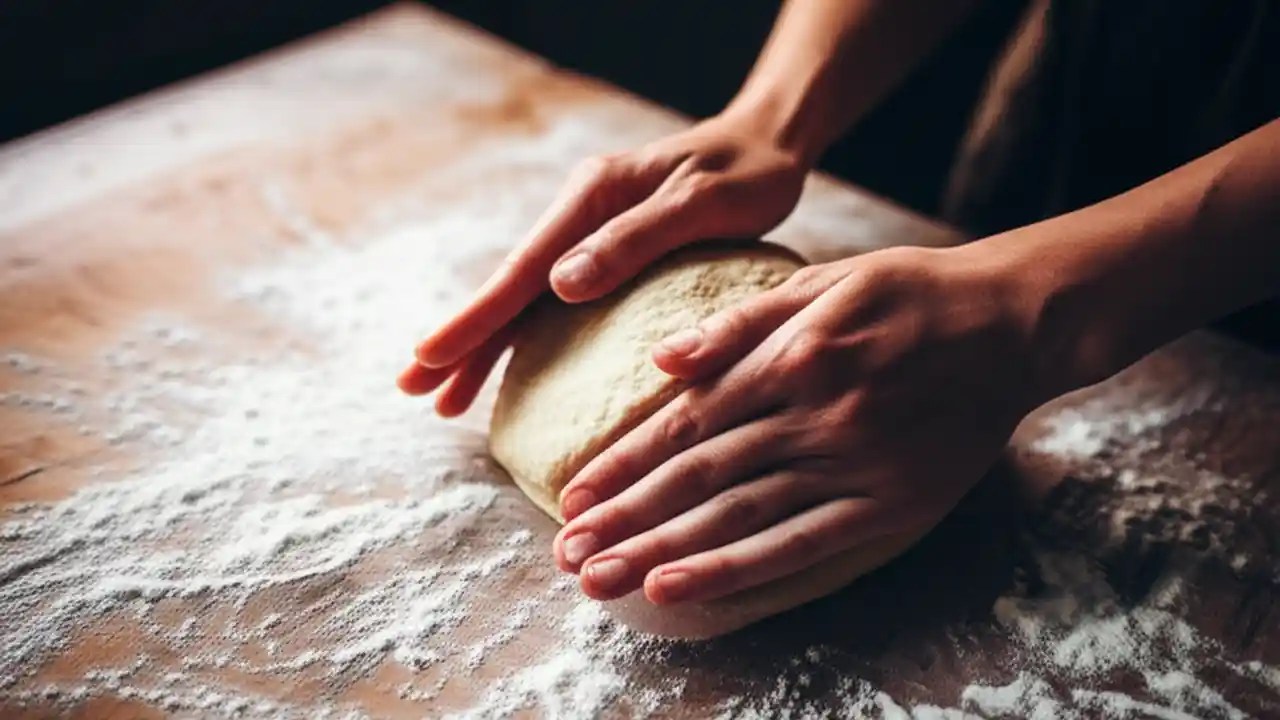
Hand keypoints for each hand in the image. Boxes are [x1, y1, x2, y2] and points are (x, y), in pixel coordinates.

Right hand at [397, 111, 809, 414]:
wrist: (766, 144)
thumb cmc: (745, 173)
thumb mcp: (701, 202)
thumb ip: (634, 240)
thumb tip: (559, 285)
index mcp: (592, 197)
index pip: (524, 268)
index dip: (478, 317)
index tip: (431, 355)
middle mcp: (580, 215)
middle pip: (511, 287)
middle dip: (463, 340)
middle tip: (412, 390)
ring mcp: (589, 236)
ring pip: (525, 300)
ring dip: (485, 347)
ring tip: (444, 398)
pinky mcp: (607, 254)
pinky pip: (553, 304)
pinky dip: (524, 337)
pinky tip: (507, 370)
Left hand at [550, 245, 1045, 602]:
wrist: (1011, 324)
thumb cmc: (908, 295)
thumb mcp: (823, 281)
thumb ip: (738, 323)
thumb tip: (659, 360)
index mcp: (791, 357)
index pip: (686, 423)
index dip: (624, 463)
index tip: (573, 496)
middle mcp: (812, 415)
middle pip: (698, 477)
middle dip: (625, 518)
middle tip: (568, 554)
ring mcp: (851, 465)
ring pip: (737, 517)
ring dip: (661, 551)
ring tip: (601, 580)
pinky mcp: (888, 505)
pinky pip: (800, 544)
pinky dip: (737, 569)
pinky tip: (680, 587)